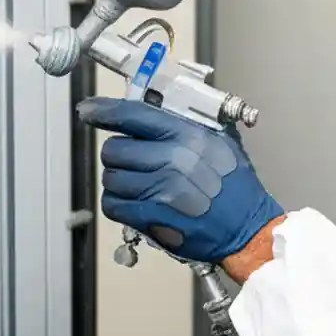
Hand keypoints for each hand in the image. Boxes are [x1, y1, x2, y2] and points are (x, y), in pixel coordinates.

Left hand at [77, 97, 284, 263]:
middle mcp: (172, 160)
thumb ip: (191, 122)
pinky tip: (136, 203)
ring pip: (111, 178)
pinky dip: (118, 204)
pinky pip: (113, 204)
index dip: (104, 111)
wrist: (247, 230)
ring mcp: (160, 190)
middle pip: (115, 149)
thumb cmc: (237, 189)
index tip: (89, 111)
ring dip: (119, 181)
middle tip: (134, 162)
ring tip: (141, 186)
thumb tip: (160, 105)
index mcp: (189, 137)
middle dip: (119, 155)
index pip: (134, 115)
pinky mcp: (151, 217)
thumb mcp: (222, 142)